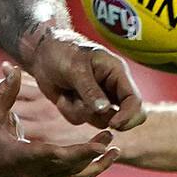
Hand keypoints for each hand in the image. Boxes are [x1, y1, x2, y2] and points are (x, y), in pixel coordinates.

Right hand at [0, 65, 118, 176]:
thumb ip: (4, 92)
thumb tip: (13, 69)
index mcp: (21, 156)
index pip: (54, 156)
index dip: (78, 152)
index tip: (99, 145)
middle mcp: (35, 173)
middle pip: (71, 167)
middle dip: (92, 153)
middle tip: (110, 136)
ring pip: (78, 176)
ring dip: (98, 163)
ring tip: (115, 148)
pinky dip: (93, 168)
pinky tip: (108, 156)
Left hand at [25, 27, 144, 129]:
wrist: (42, 54)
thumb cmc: (62, 52)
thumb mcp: (76, 68)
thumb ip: (90, 89)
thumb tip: (105, 110)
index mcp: (117, 73)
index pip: (134, 100)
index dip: (129, 116)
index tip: (114, 124)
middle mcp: (112, 88)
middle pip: (126, 116)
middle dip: (108, 119)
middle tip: (89, 114)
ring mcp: (99, 99)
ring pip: (101, 121)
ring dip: (82, 113)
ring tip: (67, 96)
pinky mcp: (84, 106)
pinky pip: (82, 120)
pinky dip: (70, 112)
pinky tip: (62, 97)